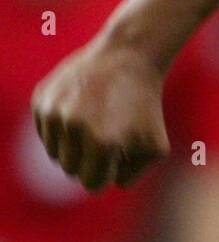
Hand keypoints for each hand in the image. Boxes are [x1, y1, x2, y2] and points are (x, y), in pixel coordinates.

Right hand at [31, 38, 170, 189]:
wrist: (128, 58)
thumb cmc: (146, 106)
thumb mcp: (155, 147)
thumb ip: (132, 175)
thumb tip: (106, 182)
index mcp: (102, 143)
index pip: (91, 183)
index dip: (104, 175)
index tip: (114, 162)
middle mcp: (74, 128)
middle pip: (71, 169)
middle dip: (89, 161)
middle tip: (106, 139)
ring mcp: (54, 112)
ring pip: (55, 153)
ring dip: (74, 145)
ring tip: (96, 122)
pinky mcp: (42, 100)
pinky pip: (45, 132)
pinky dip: (62, 128)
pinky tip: (82, 109)